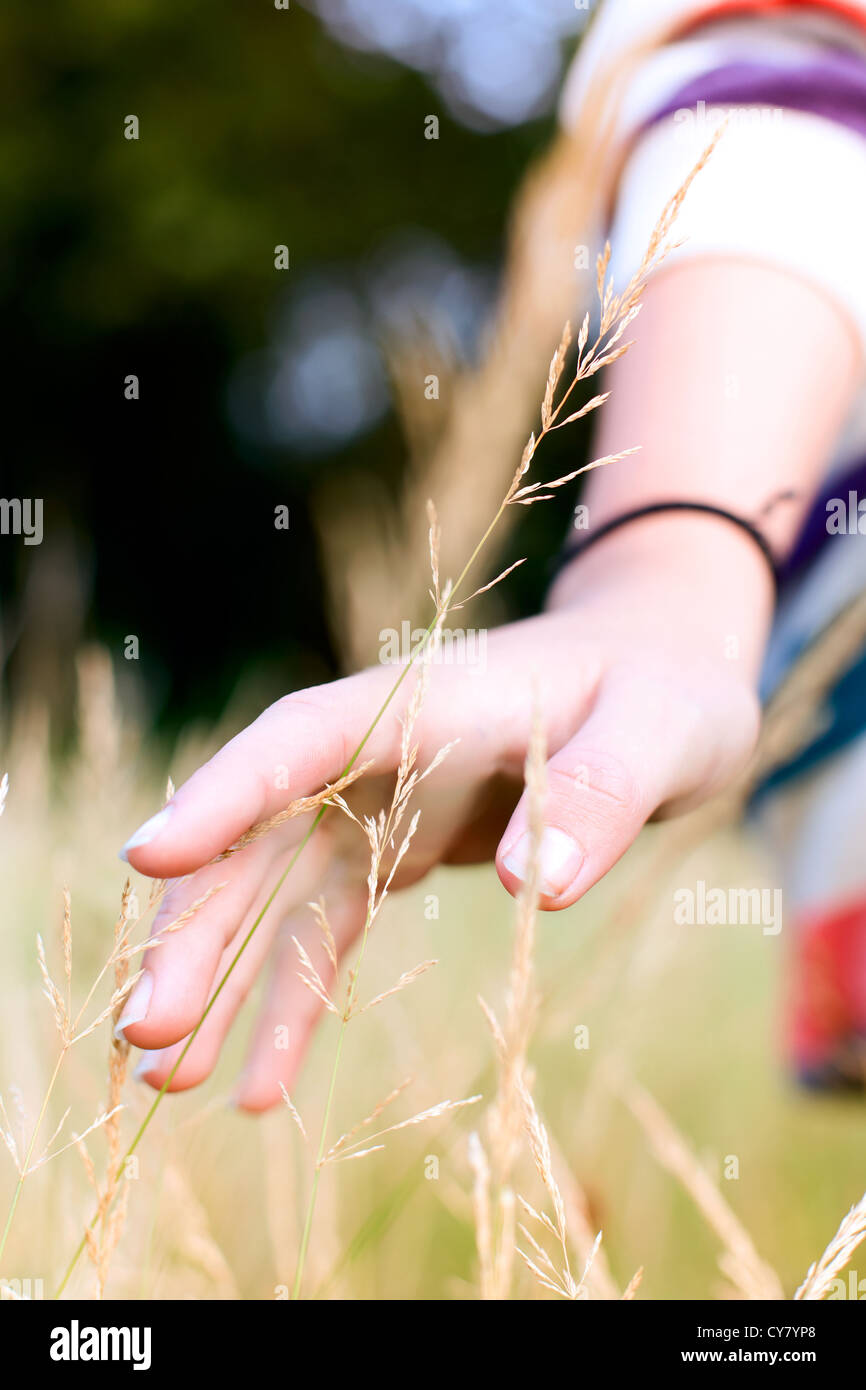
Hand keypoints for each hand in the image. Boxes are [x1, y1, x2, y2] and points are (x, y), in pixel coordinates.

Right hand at [118, 512, 768, 1110]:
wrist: (662, 676)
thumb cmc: (666, 690)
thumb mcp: (665, 729)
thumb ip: (603, 789)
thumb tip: (536, 883)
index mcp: (428, 700)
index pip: (304, 739)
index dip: (226, 793)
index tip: (149, 855)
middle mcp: (379, 751)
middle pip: (263, 835)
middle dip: (198, 928)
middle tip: (143, 1033)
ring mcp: (378, 803)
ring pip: (271, 894)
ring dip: (218, 979)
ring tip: (163, 1077)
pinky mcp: (394, 850)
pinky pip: (323, 932)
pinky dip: (288, 1001)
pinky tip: (257, 1085)